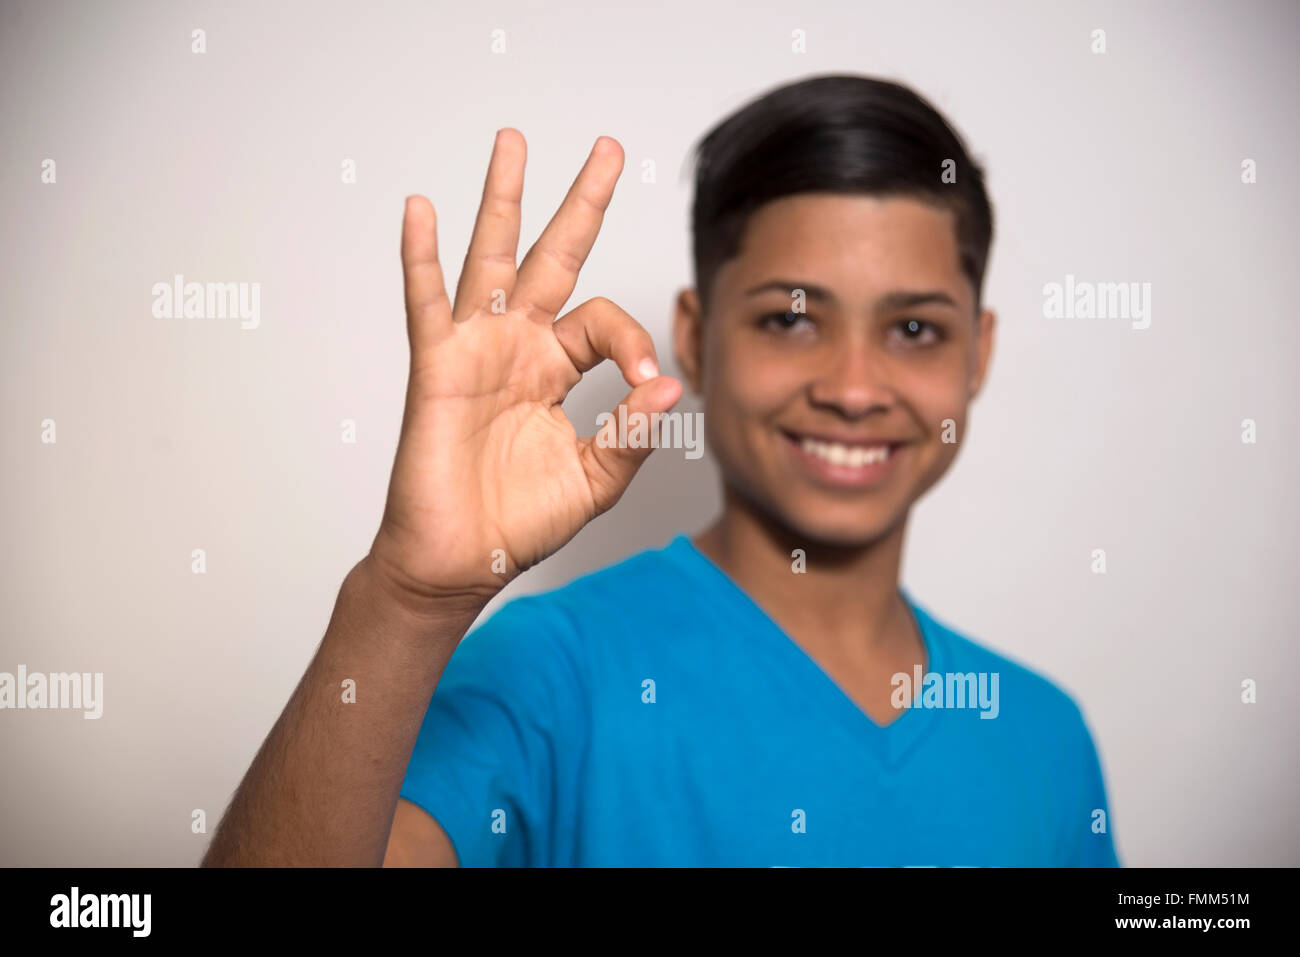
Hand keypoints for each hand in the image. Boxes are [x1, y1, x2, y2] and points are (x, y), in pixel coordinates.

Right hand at [367, 130, 682, 612]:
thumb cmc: (520, 523)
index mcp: (557, 369)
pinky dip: (422, 258)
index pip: (606, 323)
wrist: (461, 561)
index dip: (637, 342)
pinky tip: (421, 209)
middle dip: (580, 203)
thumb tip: (673, 385)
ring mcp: (476, 350)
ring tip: (514, 142)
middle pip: (553, 257)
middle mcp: (518, 347)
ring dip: (502, 200)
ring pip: (491, 259)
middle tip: (607, 148)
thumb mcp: (595, 478)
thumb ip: (632, 431)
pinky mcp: (438, 368)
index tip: (651, 387)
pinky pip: (428, 304)